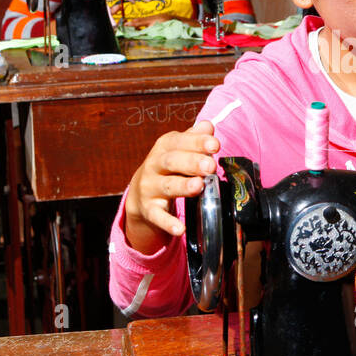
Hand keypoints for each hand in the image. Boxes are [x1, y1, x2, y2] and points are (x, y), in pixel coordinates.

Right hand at [123, 121, 219, 254]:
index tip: (215, 145)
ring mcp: (150, 188)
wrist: (141, 192)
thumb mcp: (179, 149)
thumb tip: (208, 126)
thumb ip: (194, 138)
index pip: (180, 142)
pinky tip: (180, 228)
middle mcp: (154, 166)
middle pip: (172, 162)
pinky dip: (168, 223)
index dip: (197, 142)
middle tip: (210, 165)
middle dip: (192, 163)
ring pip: (167, 187)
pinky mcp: (149, 210)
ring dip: (182, 187)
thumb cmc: (169, 166)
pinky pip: (158, 217)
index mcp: (164, 147)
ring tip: (198, 186)